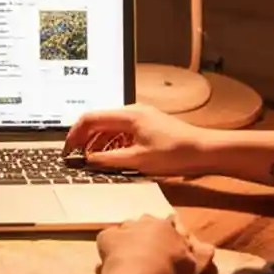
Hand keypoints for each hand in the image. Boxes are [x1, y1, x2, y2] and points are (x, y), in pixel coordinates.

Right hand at [64, 103, 211, 175]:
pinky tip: (110, 158)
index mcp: (128, 115)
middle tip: (75, 157)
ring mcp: (140, 118)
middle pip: (98, 121)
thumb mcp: (137, 160)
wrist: (205, 151)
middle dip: (83, 139)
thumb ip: (108, 160)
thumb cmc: (176, 153)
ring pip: (109, 128)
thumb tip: (86, 161)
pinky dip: (111, 144)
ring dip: (97, 143)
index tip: (68, 150)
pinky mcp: (147, 127)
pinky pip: (121, 132)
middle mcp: (132, 112)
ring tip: (91, 160)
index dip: (74, 134)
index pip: (90, 118)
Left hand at [95, 214, 215, 273]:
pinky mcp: (107, 237)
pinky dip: (110, 248)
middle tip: (149, 255)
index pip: (172, 224)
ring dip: (129, 240)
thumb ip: (202, 255)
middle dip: (148, 235)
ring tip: (130, 260)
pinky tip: (113, 261)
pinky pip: (108, 239)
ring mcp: (125, 227)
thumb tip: (207, 247)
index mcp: (168, 226)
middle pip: (147, 224)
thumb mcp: (195, 267)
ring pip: (127, 230)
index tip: (169, 249)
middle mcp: (146, 221)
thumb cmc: (170, 273)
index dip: (170, 236)